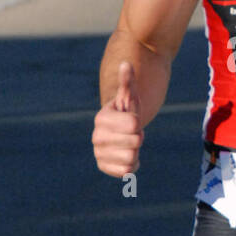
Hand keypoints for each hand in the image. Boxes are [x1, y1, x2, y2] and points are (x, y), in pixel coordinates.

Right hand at [92, 61, 144, 176]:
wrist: (120, 131)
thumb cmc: (127, 111)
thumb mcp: (129, 96)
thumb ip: (128, 81)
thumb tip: (126, 64)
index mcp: (102, 118)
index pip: (134, 123)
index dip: (138, 122)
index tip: (132, 120)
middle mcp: (96, 137)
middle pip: (135, 142)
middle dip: (138, 138)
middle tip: (131, 133)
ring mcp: (99, 153)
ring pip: (131, 157)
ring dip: (136, 151)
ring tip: (128, 144)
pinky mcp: (103, 167)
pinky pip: (126, 171)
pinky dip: (132, 164)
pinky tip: (127, 155)